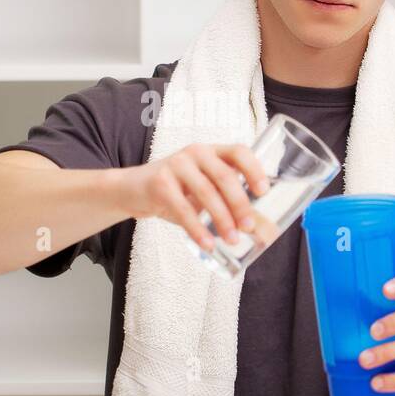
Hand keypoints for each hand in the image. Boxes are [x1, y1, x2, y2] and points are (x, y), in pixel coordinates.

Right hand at [124, 143, 270, 249]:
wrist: (131, 190)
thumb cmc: (175, 191)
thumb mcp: (202, 190)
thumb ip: (226, 202)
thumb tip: (261, 229)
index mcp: (211, 152)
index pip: (239, 152)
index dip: (254, 169)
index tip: (263, 191)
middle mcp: (196, 153)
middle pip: (225, 176)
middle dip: (240, 204)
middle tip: (249, 227)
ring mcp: (176, 165)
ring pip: (206, 193)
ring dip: (222, 219)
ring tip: (232, 240)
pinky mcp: (160, 183)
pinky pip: (183, 209)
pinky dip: (197, 229)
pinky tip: (207, 243)